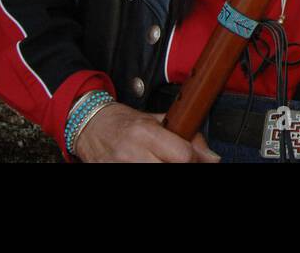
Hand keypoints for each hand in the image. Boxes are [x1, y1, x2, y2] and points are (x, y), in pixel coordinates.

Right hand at [72, 103, 221, 162]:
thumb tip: (209, 155)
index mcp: (145, 133)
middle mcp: (133, 153)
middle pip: (172, 168)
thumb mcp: (155, 120)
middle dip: (184, 166)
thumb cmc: (123, 122)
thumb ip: (183, 133)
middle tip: (185, 162)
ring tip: (166, 161)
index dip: (197, 159)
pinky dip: (153, 171)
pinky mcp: (114, 174)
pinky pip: (141, 178)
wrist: (90, 127)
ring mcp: (123, 167)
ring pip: (159, 174)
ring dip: (168, 168)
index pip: (183, 155)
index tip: (203, 159)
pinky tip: (153, 164)